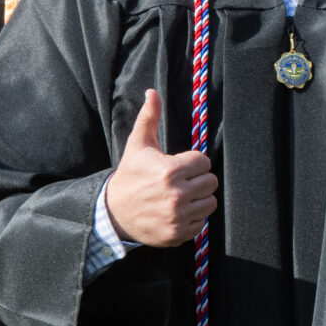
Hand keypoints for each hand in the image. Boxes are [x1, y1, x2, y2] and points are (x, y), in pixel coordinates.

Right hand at [101, 89, 216, 248]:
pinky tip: (178, 211)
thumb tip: (152, 92)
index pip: (204, 161)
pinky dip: (194, 217)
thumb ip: (149, 117)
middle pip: (211, 182)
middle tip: (183, 181)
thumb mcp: (138, 145)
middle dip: (198, 179)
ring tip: (182, 195)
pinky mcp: (179, 233)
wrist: (114, 212)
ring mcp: (179, 216)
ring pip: (210, 202)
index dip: (193, 161)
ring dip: (199, 198)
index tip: (180, 165)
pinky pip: (202, 222)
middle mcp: (176, 195)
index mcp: (170, 170)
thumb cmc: (130, 175)